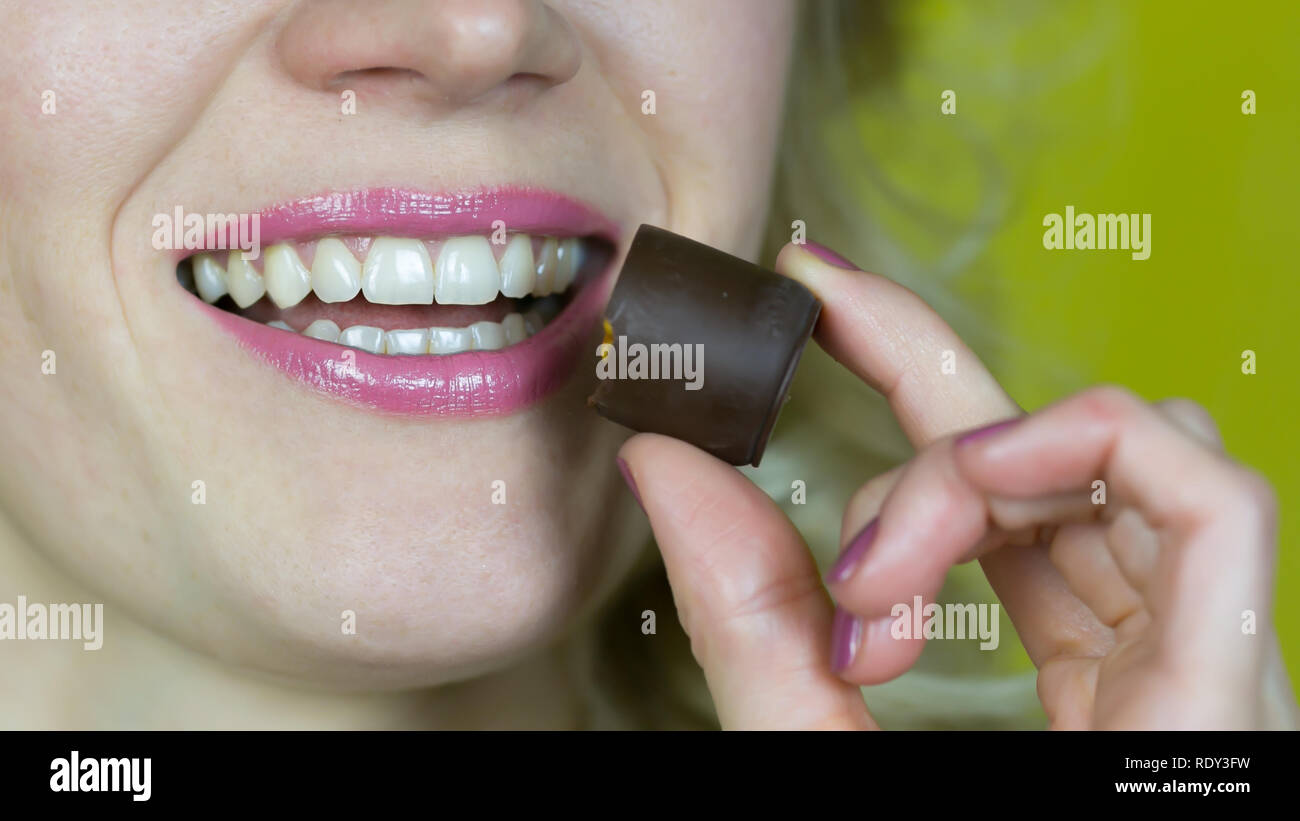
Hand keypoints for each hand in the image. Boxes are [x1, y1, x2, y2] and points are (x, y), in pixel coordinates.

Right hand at [616, 242, 1298, 728]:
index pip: (1198, 500)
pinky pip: (1069, 556)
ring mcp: (1171, 678)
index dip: (1051, 438)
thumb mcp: (837, 783)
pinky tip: (900, 560)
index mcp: (1191, 728)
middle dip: (949, 393)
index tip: (910, 479)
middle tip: (821, 307)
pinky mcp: (1123, 682)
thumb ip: (758, 637)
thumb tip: (672, 477)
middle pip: (1113, 462)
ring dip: (957, 485)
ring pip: (1088, 493)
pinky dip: (973, 532)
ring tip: (859, 552)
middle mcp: (1208, 687)